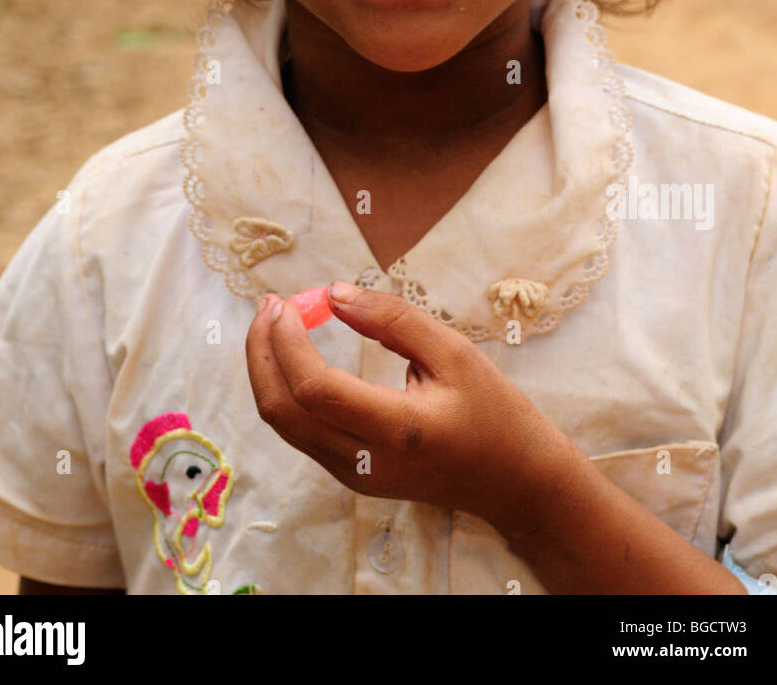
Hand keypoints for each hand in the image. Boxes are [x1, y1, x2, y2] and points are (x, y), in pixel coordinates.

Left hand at [245, 281, 562, 526]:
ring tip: (275, 322)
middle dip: (262, 353)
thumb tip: (334, 294)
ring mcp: (354, 477)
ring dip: (268, 370)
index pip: (316, 390)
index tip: (285, 302)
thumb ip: (393, 320)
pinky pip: (300, 433)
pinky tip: (294, 354)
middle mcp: (366, 463)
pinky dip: (286, 389)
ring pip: (284, 426)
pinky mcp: (351, 477)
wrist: (515, 482)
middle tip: (269, 305)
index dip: (287, 343)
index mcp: (397, 431)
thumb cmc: (493, 411)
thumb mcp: (454, 352)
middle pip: (283, 412)